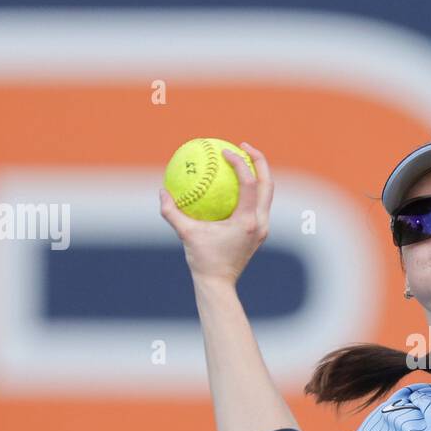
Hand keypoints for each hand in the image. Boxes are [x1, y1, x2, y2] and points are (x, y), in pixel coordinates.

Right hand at [158, 141, 273, 285]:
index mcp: (247, 222)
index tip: (225, 151)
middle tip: (243, 145)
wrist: (219, 285)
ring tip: (242, 159)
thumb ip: (172, 213)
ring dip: (257, 174)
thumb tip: (162, 191)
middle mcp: (260, 223)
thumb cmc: (203, 261)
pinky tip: (233, 182)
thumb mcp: (186, 235)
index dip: (240, 163)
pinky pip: (258, 204)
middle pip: (268, 184)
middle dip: (259, 161)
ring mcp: (262, 228)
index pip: (249, 184)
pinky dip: (250, 190)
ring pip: (267, 194)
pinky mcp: (258, 232)